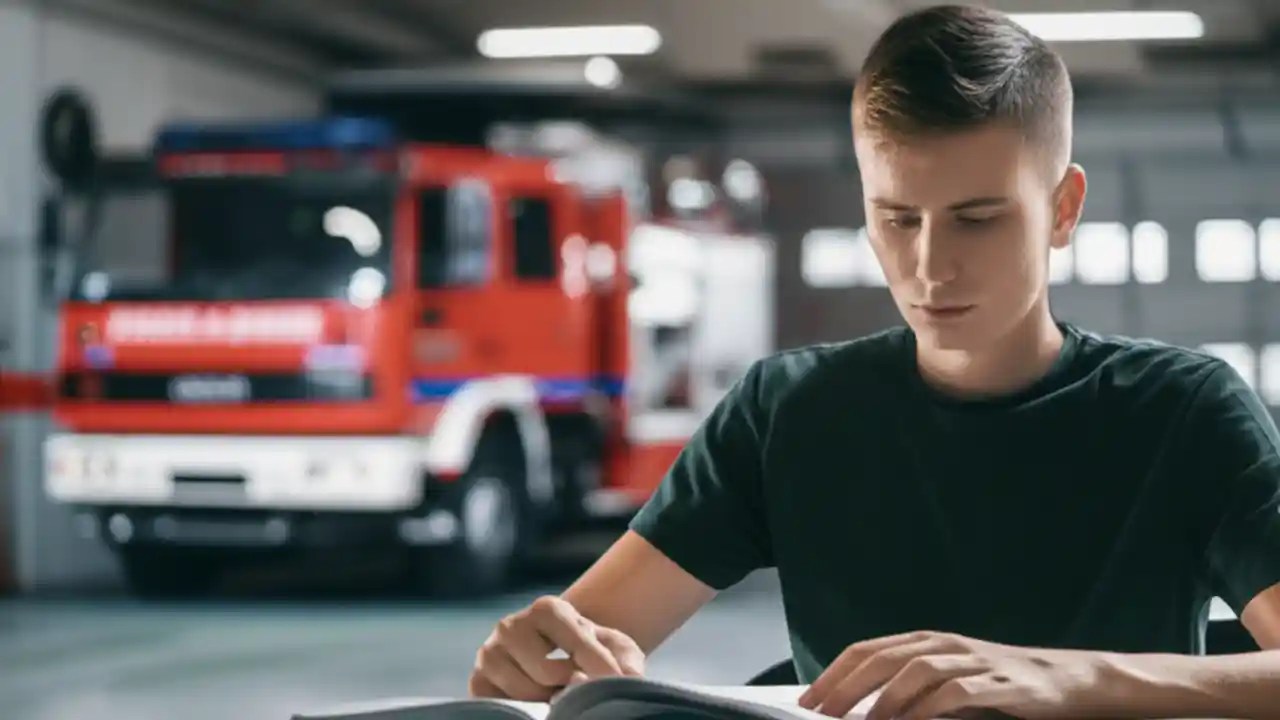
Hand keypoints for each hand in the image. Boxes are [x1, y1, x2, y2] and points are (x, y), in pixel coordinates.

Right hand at [469, 596, 644, 700]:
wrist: (561, 657)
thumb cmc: (592, 651)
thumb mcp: (617, 650)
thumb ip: (625, 664)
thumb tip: (619, 681)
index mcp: (547, 609)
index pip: (577, 644)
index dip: (600, 668)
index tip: (616, 683)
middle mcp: (511, 625)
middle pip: (547, 673)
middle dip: (569, 685)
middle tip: (579, 684)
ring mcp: (489, 652)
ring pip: (524, 691)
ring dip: (548, 699)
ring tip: (559, 691)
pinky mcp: (477, 680)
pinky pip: (502, 703)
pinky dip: (524, 707)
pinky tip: (537, 699)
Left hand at [798, 631, 1112, 719]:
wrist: (1069, 679)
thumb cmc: (1000, 684)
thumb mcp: (950, 681)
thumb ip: (909, 691)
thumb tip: (857, 712)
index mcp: (926, 641)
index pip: (867, 650)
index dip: (834, 674)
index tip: (808, 701)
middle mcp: (944, 645)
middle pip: (883, 659)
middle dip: (845, 688)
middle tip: (819, 714)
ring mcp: (972, 662)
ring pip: (916, 672)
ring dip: (884, 701)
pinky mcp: (999, 684)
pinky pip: (956, 694)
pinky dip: (928, 710)